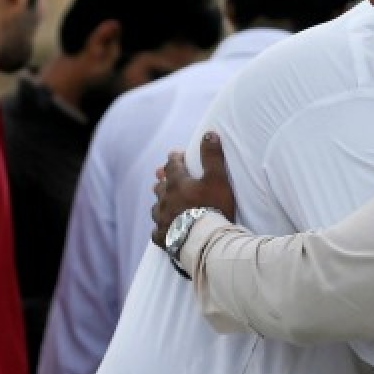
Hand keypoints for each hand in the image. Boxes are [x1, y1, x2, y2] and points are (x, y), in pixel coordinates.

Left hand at [151, 131, 237, 249]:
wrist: (205, 240)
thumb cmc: (213, 207)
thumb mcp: (217, 178)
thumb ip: (212, 156)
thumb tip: (209, 133)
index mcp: (177, 183)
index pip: (172, 164)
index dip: (175, 158)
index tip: (177, 154)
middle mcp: (165, 199)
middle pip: (161, 185)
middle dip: (164, 179)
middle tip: (162, 175)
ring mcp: (161, 219)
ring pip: (156, 207)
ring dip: (160, 202)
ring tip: (161, 202)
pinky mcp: (162, 237)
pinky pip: (157, 231)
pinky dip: (160, 227)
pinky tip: (162, 229)